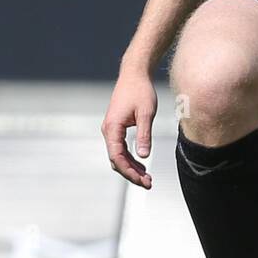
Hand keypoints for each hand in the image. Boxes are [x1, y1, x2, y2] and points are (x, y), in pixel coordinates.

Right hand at [101, 69, 157, 188]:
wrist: (134, 73)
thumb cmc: (141, 90)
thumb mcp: (146, 113)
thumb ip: (144, 135)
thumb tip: (144, 156)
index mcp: (112, 128)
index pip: (117, 157)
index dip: (129, 171)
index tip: (143, 180)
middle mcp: (108, 130)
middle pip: (116, 160)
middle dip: (131, 173)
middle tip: (148, 183)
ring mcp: (111, 129)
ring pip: (118, 156)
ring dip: (131, 168)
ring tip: (147, 178)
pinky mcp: (116, 127)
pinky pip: (120, 148)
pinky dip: (130, 158)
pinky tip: (142, 165)